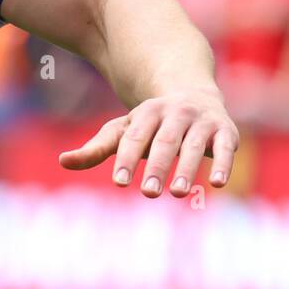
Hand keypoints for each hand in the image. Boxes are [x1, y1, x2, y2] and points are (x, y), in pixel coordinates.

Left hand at [58, 89, 238, 196]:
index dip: (127, 159)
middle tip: (148, 194)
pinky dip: (223, 164)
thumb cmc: (150, 124)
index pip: (134, 137)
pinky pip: (226, 147)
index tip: (120, 182)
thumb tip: (62, 161)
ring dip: (187, 169)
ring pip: (194, 145)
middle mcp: (175, 113)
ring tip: (177, 193)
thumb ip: (95, 149)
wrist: (193, 94)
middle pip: (164, 141)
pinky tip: (218, 184)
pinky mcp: (226, 131)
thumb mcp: (122, 131)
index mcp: (147, 112)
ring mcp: (202, 121)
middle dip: (157, 166)